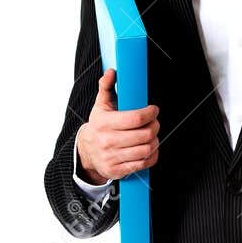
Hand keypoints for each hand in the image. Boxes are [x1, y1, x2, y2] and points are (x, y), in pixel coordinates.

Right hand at [76, 69, 159, 185]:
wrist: (86, 152)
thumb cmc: (98, 126)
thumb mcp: (100, 106)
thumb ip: (106, 87)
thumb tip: (112, 72)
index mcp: (104, 123)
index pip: (135, 118)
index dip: (150, 113)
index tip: (153, 110)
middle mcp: (108, 141)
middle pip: (144, 135)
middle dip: (155, 126)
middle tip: (155, 123)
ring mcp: (113, 157)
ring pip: (146, 150)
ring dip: (154, 141)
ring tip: (152, 135)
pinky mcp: (118, 170)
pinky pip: (144, 163)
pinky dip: (152, 155)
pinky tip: (149, 148)